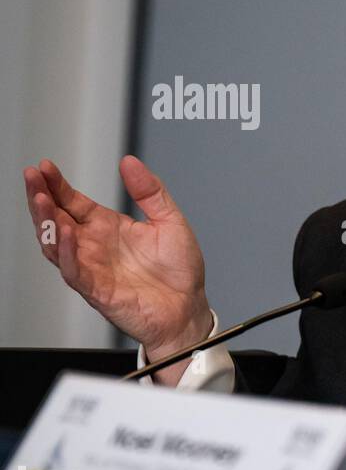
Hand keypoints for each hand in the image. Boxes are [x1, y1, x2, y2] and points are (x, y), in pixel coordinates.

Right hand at [23, 156, 211, 369]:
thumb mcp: (170, 221)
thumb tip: (130, 162)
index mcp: (107, 228)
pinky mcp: (97, 290)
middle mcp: (93, 247)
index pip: (72, 202)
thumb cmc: (179, 271)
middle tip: (33, 176)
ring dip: (46, 222)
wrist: (189, 307)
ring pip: (56, 244)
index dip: (57, 185)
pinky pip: (74, 271)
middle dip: (41, 197)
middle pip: (56, 219)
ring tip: (41, 200)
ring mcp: (92, 268)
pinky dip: (67, 253)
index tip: (46, 166)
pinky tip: (66, 234)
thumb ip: (150, 192)